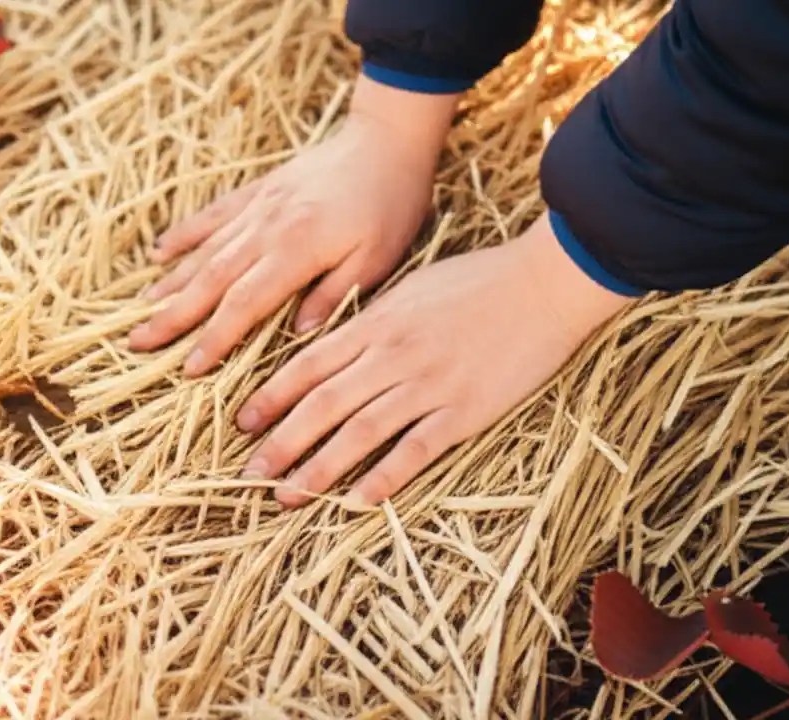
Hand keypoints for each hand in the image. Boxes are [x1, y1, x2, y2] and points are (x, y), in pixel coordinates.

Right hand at [129, 77, 459, 375]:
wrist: (386, 139)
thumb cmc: (390, 204)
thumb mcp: (378, 258)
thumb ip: (334, 294)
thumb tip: (299, 333)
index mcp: (295, 250)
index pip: (243, 304)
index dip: (214, 338)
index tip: (189, 367)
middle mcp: (265, 228)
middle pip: (209, 280)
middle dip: (172, 316)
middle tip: (138, 344)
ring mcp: (257, 207)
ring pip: (203, 251)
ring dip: (170, 283)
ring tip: (141, 310)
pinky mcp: (258, 190)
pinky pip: (212, 215)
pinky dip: (183, 235)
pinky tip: (159, 254)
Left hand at [236, 213, 633, 508]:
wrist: (545, 284)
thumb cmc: (480, 281)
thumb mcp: (412, 288)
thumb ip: (372, 319)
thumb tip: (334, 341)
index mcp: (377, 322)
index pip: (309, 364)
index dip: (271, 396)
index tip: (243, 423)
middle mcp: (392, 355)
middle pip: (322, 404)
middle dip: (280, 441)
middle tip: (250, 474)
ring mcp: (427, 384)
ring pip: (358, 432)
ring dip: (317, 468)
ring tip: (287, 495)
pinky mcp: (463, 411)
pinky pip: (414, 450)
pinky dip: (384, 477)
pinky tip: (357, 502)